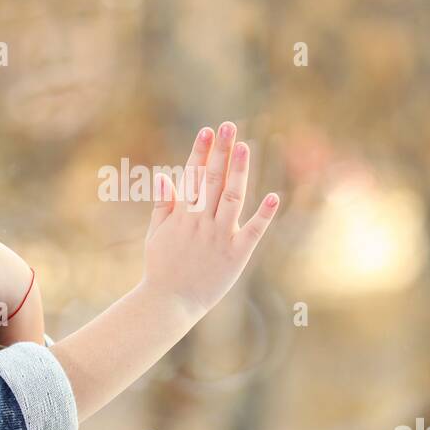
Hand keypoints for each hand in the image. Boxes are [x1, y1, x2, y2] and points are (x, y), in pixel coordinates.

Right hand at [141, 121, 279, 318]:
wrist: (170, 303)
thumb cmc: (161, 267)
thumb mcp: (155, 234)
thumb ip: (163, 205)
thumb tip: (165, 177)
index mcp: (182, 216)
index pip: (192, 176)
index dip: (200, 151)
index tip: (207, 131)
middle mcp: (201, 222)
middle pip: (212, 180)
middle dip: (220, 152)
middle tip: (227, 127)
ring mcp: (220, 238)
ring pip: (231, 198)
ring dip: (238, 172)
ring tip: (243, 147)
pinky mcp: (236, 255)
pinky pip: (253, 232)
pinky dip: (263, 215)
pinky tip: (274, 197)